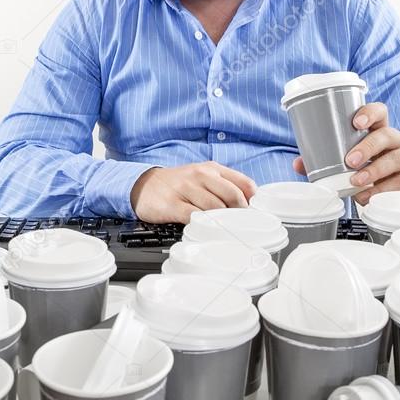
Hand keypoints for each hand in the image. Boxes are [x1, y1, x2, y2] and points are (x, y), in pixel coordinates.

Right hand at [130, 161, 257, 223]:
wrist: (144, 184)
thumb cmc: (178, 183)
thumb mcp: (203, 177)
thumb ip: (225, 186)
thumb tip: (250, 204)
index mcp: (211, 169)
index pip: (243, 183)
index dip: (253, 201)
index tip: (255, 214)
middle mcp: (200, 176)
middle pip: (232, 195)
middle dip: (240, 213)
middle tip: (242, 226)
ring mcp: (185, 189)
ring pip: (215, 208)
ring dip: (224, 221)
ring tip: (227, 231)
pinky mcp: (172, 204)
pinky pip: (194, 217)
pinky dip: (204, 225)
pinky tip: (206, 230)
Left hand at [292, 102, 399, 205]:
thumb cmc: (375, 172)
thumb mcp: (354, 164)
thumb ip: (326, 162)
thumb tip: (298, 164)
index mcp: (381, 131)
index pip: (380, 112)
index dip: (369, 113)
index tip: (356, 122)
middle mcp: (399, 140)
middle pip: (386, 135)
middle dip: (367, 147)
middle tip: (350, 161)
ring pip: (394, 160)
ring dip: (373, 172)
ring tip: (356, 183)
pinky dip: (382, 191)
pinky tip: (369, 197)